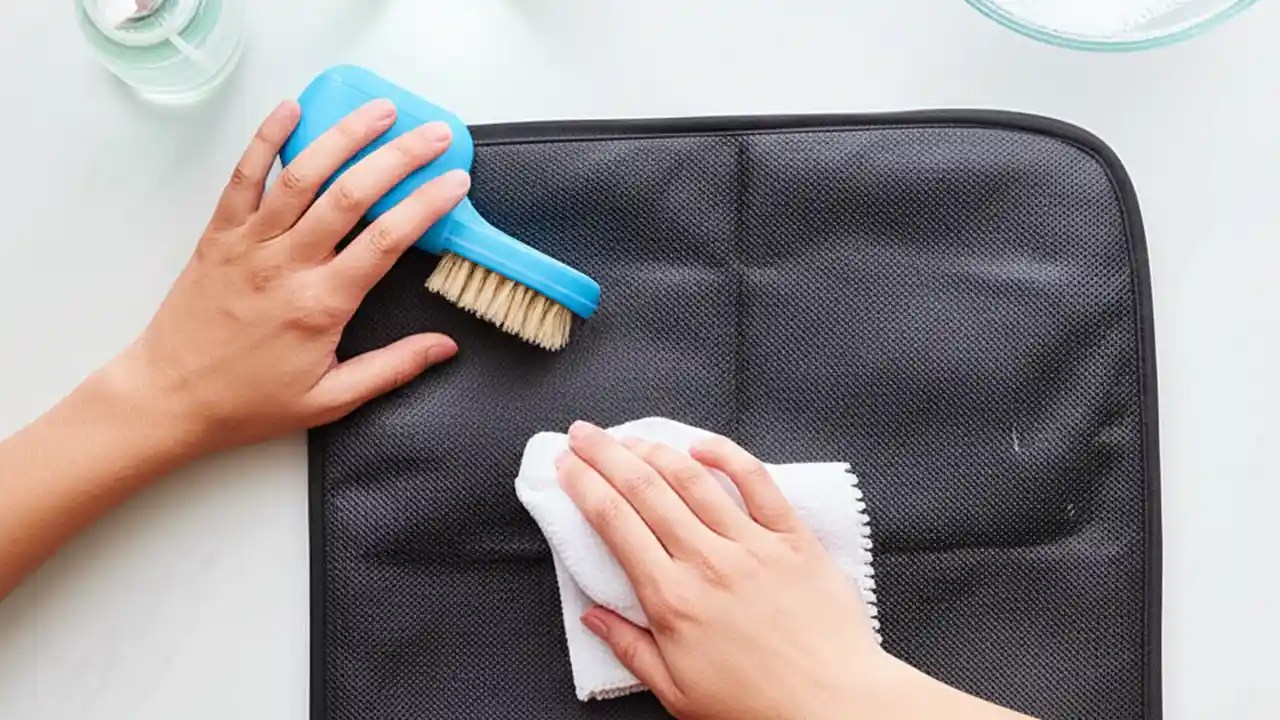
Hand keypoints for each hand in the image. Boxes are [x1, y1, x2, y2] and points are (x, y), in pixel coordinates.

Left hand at [109, 99, 469, 457]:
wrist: (170, 398)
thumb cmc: (249, 402)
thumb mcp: (331, 399)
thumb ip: (392, 368)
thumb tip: (444, 348)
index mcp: (321, 305)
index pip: (387, 240)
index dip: (426, 204)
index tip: (455, 181)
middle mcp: (287, 265)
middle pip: (352, 194)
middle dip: (399, 157)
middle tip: (433, 134)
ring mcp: (250, 244)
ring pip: (302, 175)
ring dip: (344, 136)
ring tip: (378, 111)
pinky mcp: (219, 235)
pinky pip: (243, 177)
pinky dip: (266, 139)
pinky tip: (291, 111)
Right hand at [558, 422, 883, 719]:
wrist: (833, 705)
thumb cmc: (756, 705)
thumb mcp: (676, 693)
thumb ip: (629, 649)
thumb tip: (591, 616)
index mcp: (671, 599)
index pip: (614, 523)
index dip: (584, 486)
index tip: (566, 465)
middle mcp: (706, 561)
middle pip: (644, 489)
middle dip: (605, 455)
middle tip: (582, 434)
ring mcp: (751, 544)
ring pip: (692, 479)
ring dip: (653, 450)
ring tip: (629, 436)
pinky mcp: (792, 538)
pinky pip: (756, 483)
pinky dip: (727, 456)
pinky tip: (701, 444)